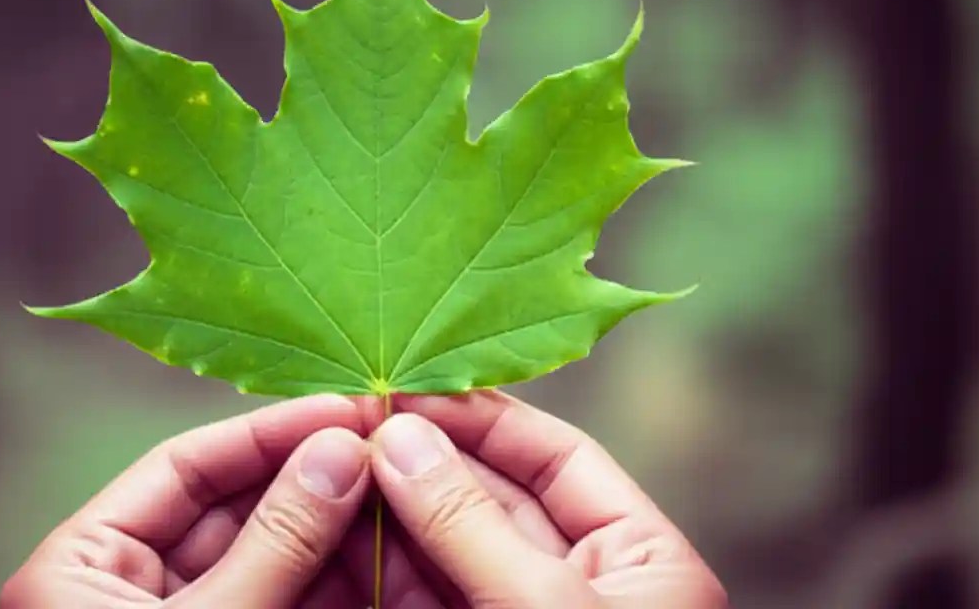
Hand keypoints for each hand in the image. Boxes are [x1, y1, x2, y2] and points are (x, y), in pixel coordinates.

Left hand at [0, 394, 374, 607]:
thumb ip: (273, 543)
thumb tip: (339, 454)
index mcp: (80, 567)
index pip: (182, 467)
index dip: (267, 433)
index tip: (343, 411)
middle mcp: (127, 588)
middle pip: (236, 509)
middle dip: (314, 482)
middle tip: (386, 448)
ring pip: (272, 557)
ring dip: (337, 530)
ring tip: (402, 494)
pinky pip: (288, 599)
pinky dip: (336, 582)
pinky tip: (387, 554)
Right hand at [366, 391, 726, 607]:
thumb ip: (472, 525)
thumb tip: (401, 437)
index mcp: (647, 566)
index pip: (562, 460)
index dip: (484, 419)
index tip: (412, 390)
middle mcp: (586, 587)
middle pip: (494, 500)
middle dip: (424, 460)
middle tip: (357, 418)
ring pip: (449, 548)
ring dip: (390, 506)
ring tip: (332, 459)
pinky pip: (419, 595)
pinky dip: (378, 563)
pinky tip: (337, 522)